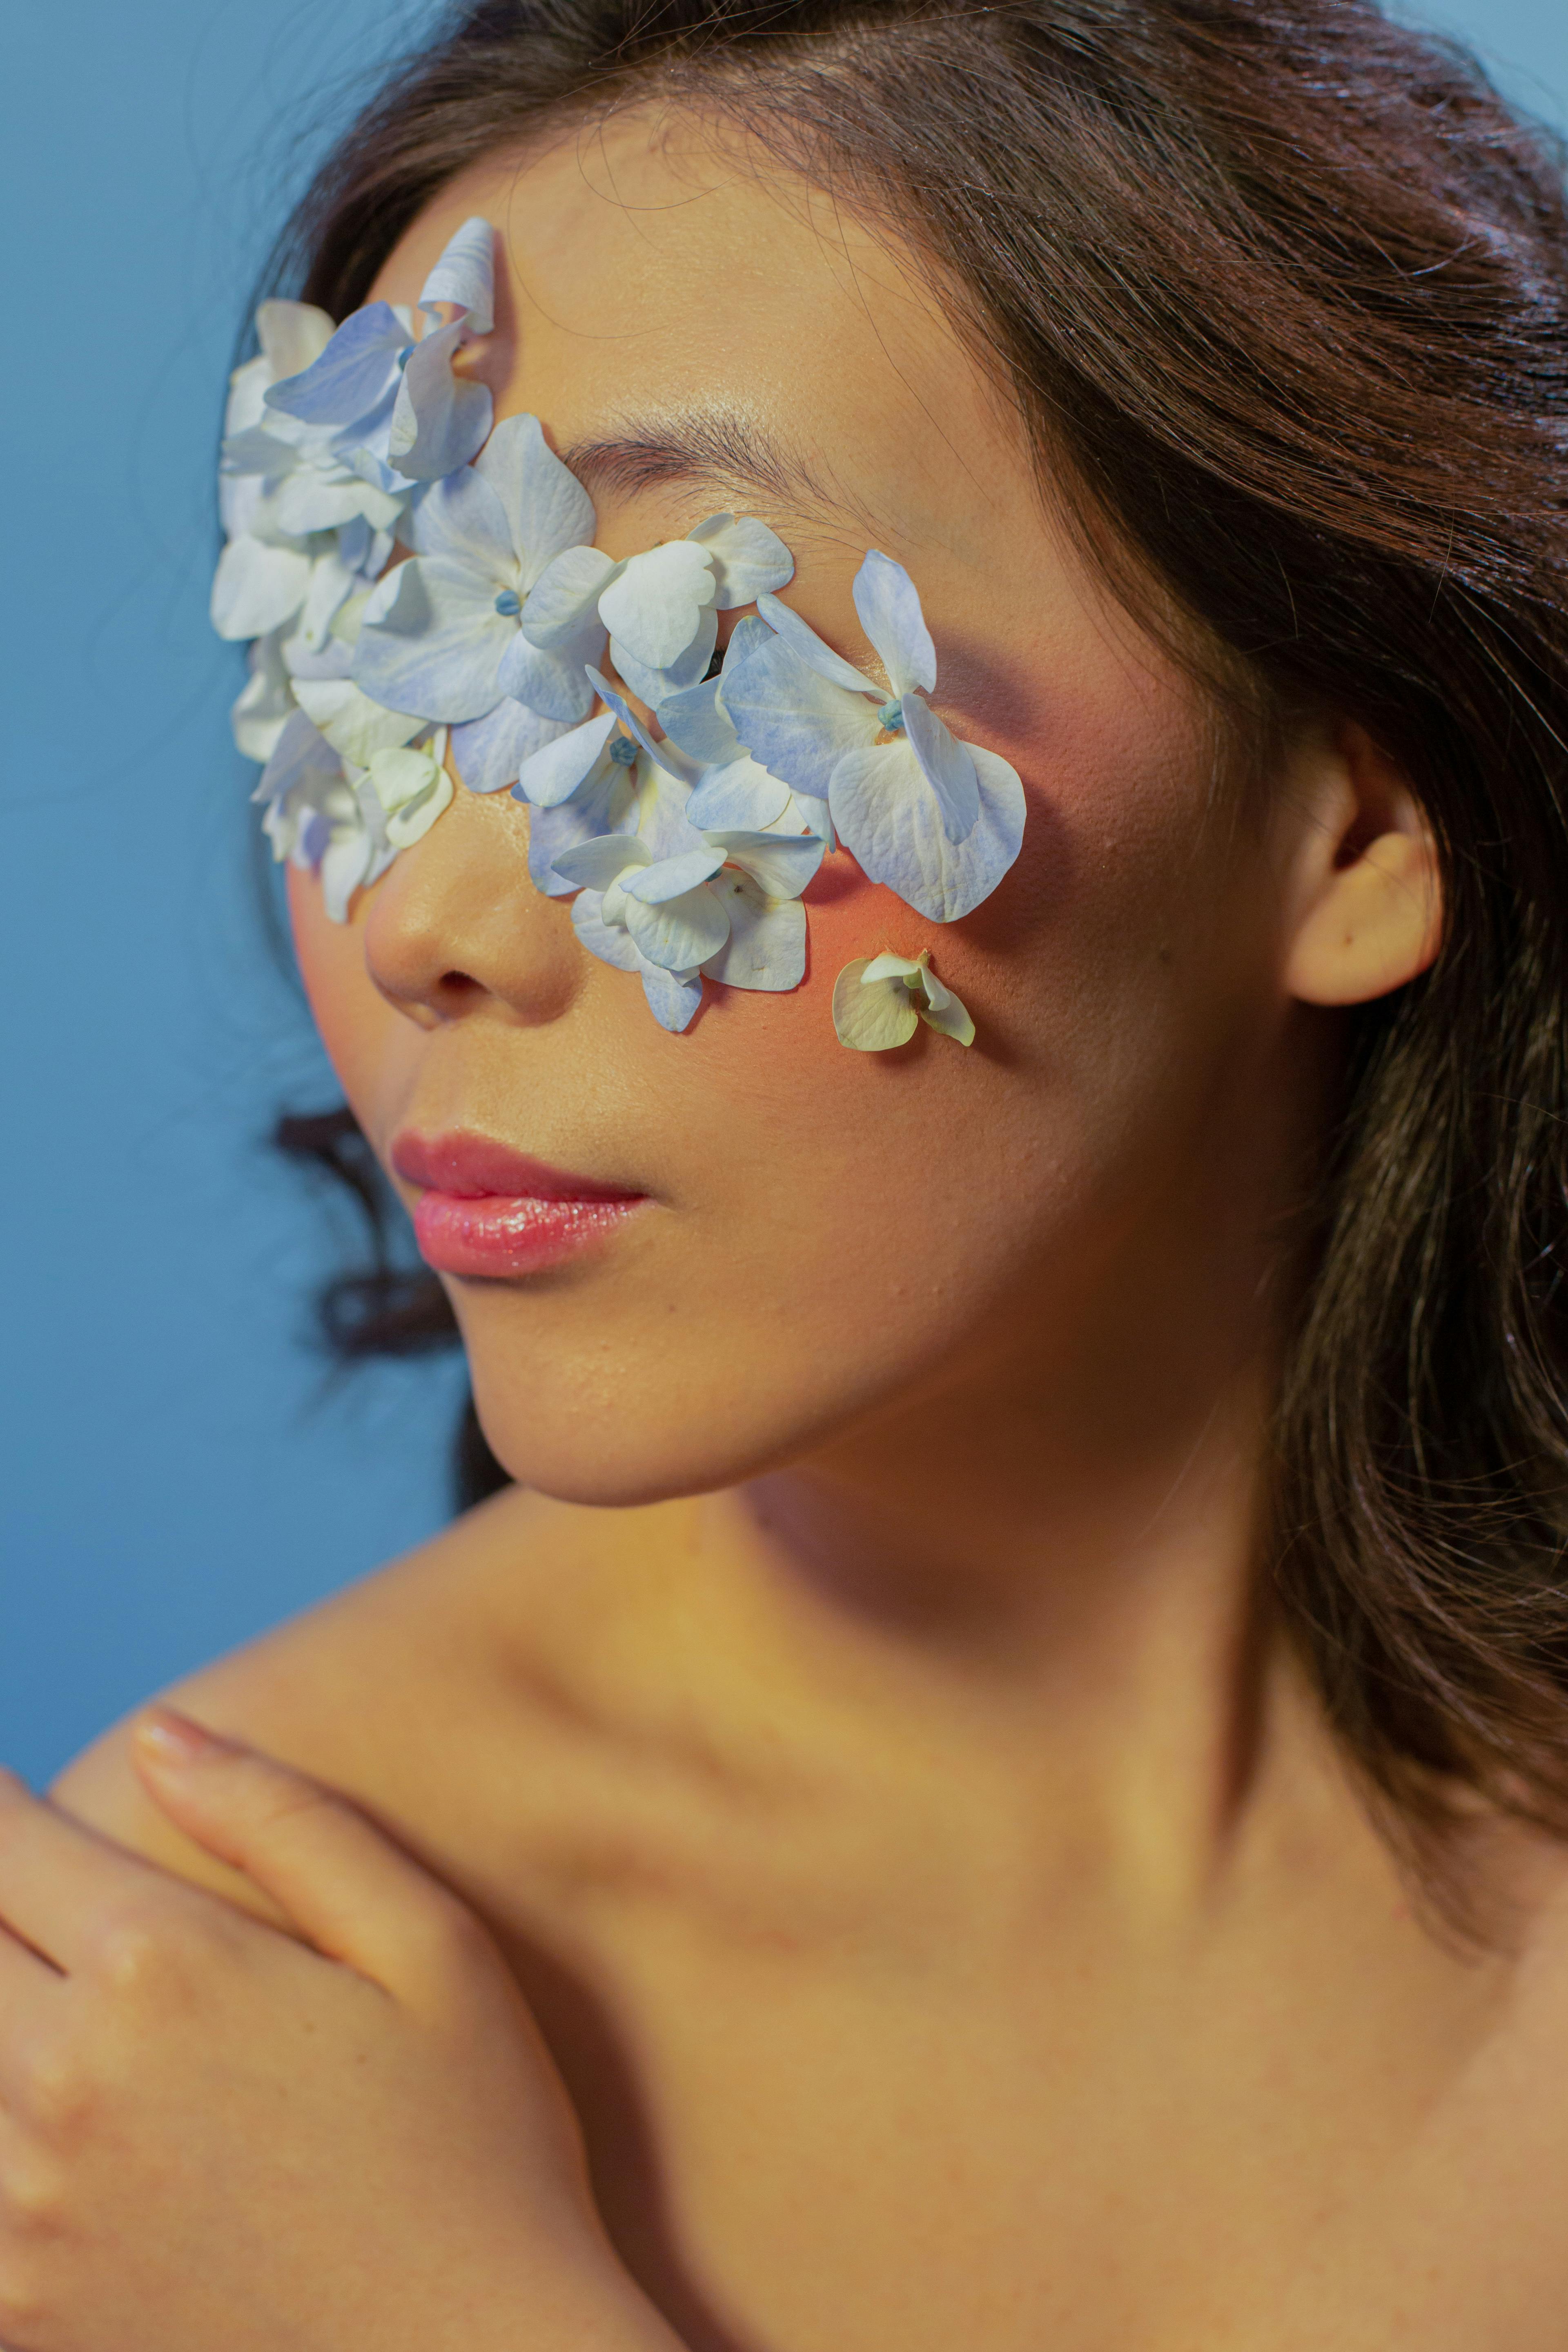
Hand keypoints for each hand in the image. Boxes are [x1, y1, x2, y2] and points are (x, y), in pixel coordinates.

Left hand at [0, 1712, 679, 2351]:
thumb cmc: (480, 2150)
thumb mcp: (430, 1949)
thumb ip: (284, 1822)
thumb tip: (162, 1736)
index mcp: (164, 1971)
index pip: (7, 1843)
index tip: (5, 1796)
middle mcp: (67, 2082)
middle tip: (32, 1899)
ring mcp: (27, 2211)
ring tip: (41, 1985)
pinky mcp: (22, 2309)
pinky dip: (3, 2130)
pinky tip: (52, 2119)